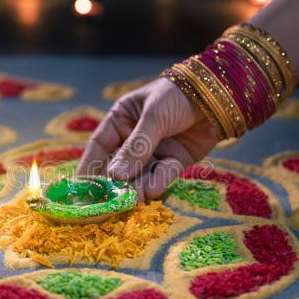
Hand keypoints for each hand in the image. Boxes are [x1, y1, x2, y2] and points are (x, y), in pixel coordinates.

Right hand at [76, 77, 219, 199]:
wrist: (218, 94)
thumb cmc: (177, 95)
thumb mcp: (153, 117)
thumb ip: (137, 147)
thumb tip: (115, 176)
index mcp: (120, 120)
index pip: (98, 147)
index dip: (89, 168)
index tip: (80, 190)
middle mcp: (133, 138)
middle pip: (118, 166)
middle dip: (114, 184)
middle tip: (107, 203)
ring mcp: (154, 150)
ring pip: (140, 174)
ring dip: (136, 187)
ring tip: (134, 200)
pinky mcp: (175, 160)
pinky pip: (162, 174)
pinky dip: (158, 183)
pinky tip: (153, 191)